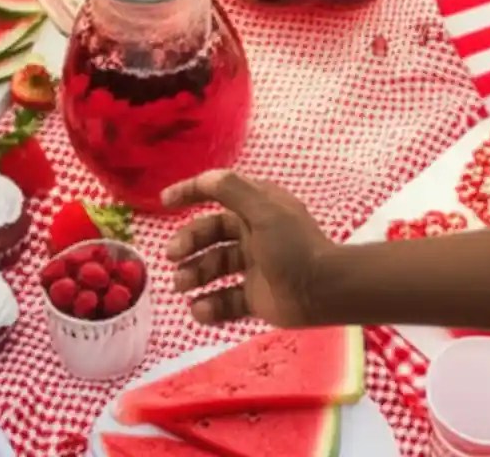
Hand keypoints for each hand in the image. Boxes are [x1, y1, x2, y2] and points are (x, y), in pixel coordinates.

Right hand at [163, 170, 335, 327]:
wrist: (324, 291)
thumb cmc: (293, 246)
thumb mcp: (263, 211)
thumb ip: (232, 190)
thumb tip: (203, 177)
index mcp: (257, 209)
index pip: (218, 193)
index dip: (191, 193)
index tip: (165, 201)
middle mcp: (253, 235)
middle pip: (210, 234)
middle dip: (188, 243)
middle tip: (172, 256)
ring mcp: (254, 267)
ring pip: (213, 268)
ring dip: (193, 275)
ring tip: (182, 286)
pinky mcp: (255, 297)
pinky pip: (225, 301)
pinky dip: (210, 306)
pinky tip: (199, 311)